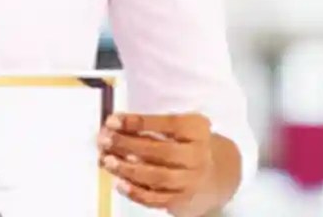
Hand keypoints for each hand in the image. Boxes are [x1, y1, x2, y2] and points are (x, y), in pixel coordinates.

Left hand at [98, 112, 214, 215]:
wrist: (218, 176)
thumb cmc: (188, 146)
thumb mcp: (179, 129)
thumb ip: (150, 126)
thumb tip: (114, 125)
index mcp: (197, 130)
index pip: (168, 123)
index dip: (138, 122)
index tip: (112, 120)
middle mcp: (198, 156)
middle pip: (161, 151)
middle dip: (128, 144)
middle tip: (104, 140)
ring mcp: (192, 181)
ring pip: (157, 176)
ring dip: (128, 169)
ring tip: (107, 160)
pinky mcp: (183, 201)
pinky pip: (157, 199)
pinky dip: (136, 192)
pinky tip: (119, 183)